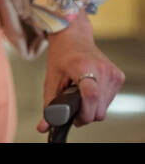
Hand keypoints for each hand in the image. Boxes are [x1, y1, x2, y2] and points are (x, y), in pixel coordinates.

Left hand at [38, 10, 124, 133]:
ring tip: (79, 95)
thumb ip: (49, 104)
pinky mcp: (118, 76)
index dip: (83, 113)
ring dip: (92, 108)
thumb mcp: (50, 78)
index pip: (90, 96)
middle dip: (85, 115)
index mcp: (83, 67)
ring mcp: (112, 73)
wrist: (74, 37)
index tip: (74, 118)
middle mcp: (101, 69)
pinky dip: (99, 101)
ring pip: (105, 108)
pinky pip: (110, 100)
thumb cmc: (61, 56)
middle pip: (99, 109)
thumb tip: (44, 127)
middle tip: (73, 108)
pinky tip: (89, 90)